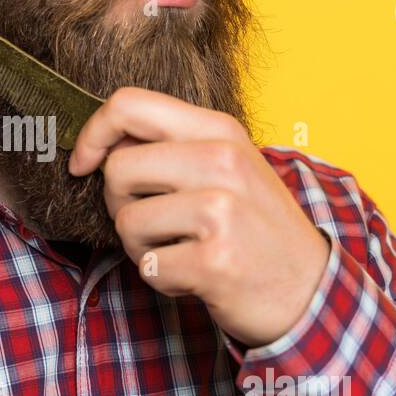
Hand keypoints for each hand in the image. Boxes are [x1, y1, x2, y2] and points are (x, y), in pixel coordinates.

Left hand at [68, 87, 330, 347]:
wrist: (312, 290)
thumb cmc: (257, 228)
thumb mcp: (228, 167)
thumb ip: (173, 147)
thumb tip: (103, 141)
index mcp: (219, 130)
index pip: (128, 105)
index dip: (92, 135)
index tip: (83, 164)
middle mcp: (221, 160)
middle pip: (116, 168)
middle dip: (119, 205)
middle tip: (154, 225)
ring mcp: (221, 210)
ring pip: (127, 222)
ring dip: (142, 249)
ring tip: (181, 252)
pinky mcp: (216, 260)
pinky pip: (149, 268)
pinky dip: (164, 280)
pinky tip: (196, 277)